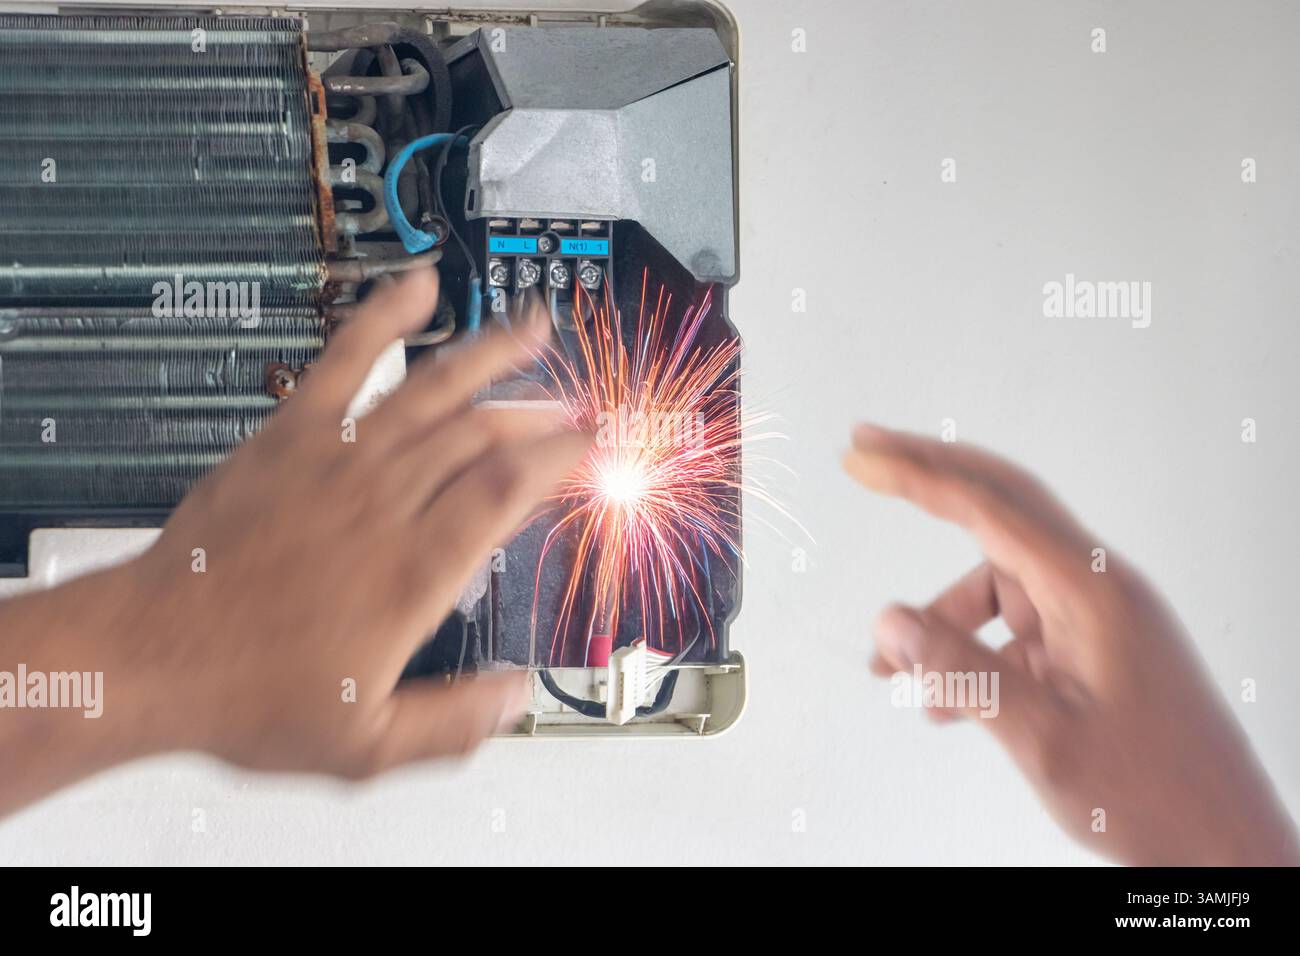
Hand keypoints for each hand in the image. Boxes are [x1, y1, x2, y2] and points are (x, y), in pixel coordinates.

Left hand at [0, 269, 588, 813]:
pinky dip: (384, 316)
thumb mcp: (366, 742)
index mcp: (413, 569)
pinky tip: (416, 285)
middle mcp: (384, 502)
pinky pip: (346, 359)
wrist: (149, 655)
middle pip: (481, 434)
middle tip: (572, 401)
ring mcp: (337, 461)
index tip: (587, 445)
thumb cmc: (245, 691)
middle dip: (537, 412)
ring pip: (432, 388)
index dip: (559, 457)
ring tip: (531, 326)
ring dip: (489, 354)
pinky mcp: (290, 438)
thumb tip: (515, 696)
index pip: (508, 490)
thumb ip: (453, 721)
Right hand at [845, 423, 1298, 865]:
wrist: (1223, 842)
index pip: (989, 505)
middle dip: (929, 479)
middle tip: (865, 454)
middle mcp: (1095, 586)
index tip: (860, 455)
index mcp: (1089, 589)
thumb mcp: (1042, 735)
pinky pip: (1017, 628)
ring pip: (999, 583)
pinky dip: (974, 651)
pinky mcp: (1094, 648)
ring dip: (940, 616)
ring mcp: (1096, 616)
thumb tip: (889, 623)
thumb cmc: (1152, 793)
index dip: (916, 474)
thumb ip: (961, 672)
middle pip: (1001, 505)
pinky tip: (945, 702)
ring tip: (887, 668)